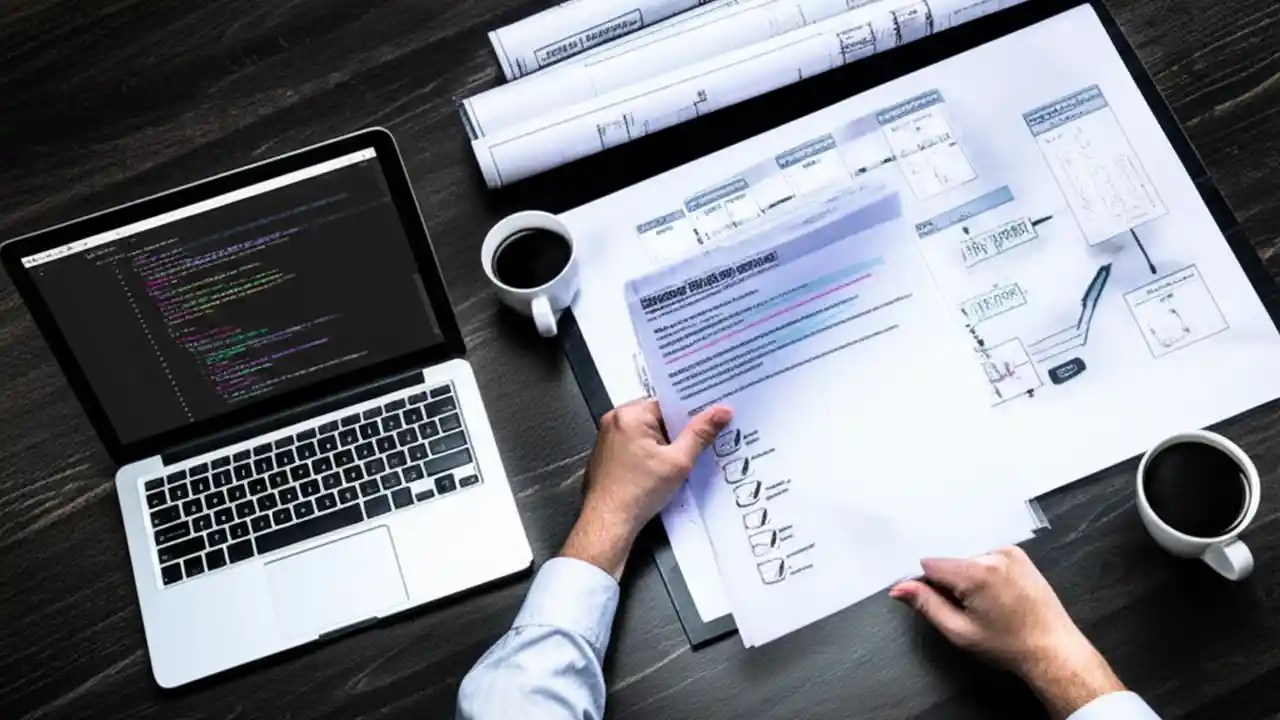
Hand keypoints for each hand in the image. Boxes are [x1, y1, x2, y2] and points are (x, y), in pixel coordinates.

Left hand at [560, 399, 731, 579]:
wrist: (608, 521)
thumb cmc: (639, 491)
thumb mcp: (678, 461)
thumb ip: (700, 433)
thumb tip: (721, 411)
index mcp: (630, 414)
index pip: (668, 403)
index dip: (690, 413)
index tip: (709, 419)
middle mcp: (614, 420)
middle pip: (656, 417)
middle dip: (676, 431)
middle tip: (697, 444)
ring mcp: (607, 436)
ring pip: (646, 432)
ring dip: (663, 443)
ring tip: (677, 460)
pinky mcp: (606, 453)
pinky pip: (634, 443)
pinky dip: (648, 452)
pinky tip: (660, 469)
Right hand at [890, 547, 1123, 719]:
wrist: (1053, 648)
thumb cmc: (1007, 645)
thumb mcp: (960, 631)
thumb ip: (927, 605)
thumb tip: (898, 587)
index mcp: (977, 572)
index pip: (931, 565)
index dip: (929, 586)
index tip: (942, 604)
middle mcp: (993, 554)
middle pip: (951, 562)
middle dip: (951, 583)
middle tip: (970, 610)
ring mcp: (1009, 551)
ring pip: (968, 560)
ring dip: (968, 578)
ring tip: (988, 604)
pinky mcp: (1019, 554)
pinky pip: (986, 558)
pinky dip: (984, 573)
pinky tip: (998, 594)